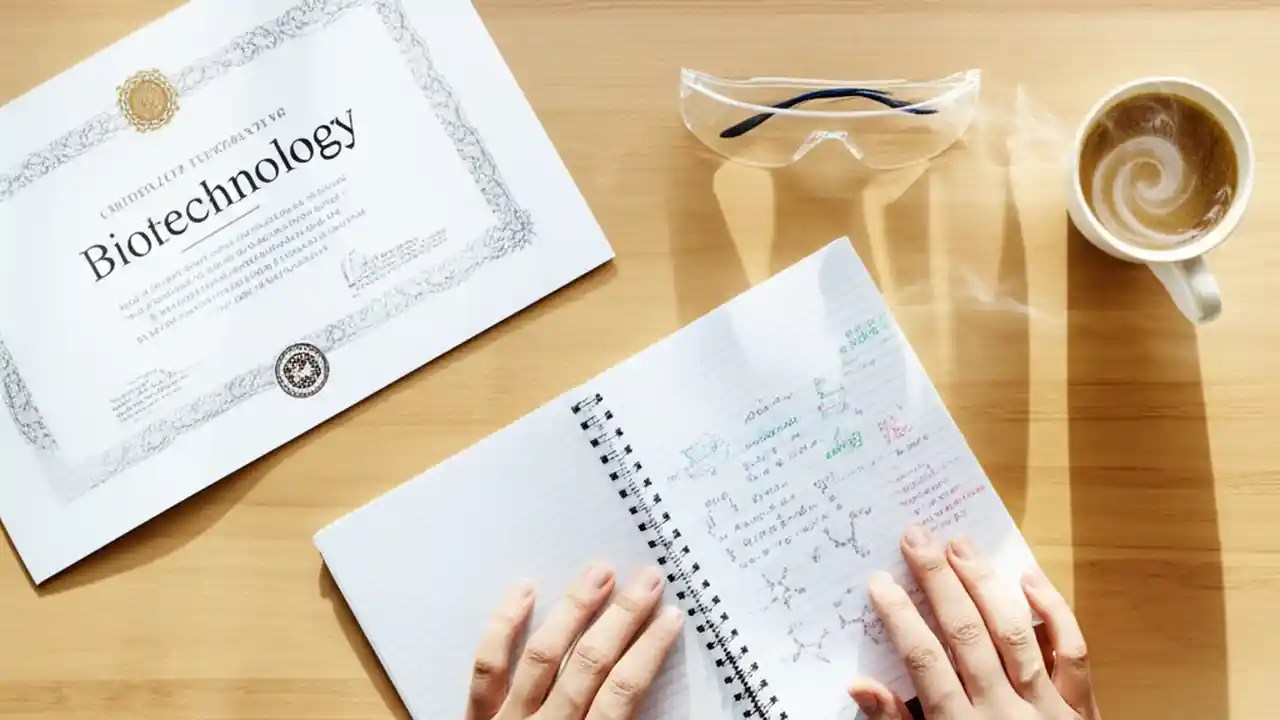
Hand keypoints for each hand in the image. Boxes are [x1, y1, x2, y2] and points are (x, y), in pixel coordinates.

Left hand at [467, 564, 682, 719]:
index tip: (672, 617)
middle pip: (589, 664)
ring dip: (574, 609)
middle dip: (623, 617)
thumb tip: (654, 696)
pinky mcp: (475, 718)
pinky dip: (503, 625)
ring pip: (543, 655)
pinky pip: (487, 667)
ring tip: (599, 572)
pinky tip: (524, 590)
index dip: (649, 652)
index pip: (623, 694)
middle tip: (648, 578)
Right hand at [849, 526, 1100, 719]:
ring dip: (984, 584)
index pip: (925, 663)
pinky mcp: (1082, 707)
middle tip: (916, 538)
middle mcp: (1004, 714)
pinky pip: (1073, 651)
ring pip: (1013, 634)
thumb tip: (858, 684)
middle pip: (966, 636)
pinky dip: (1054, 612)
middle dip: (938, 583)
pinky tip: (1027, 578)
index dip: (901, 619)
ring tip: (960, 545)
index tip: (879, 582)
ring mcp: (1047, 708)